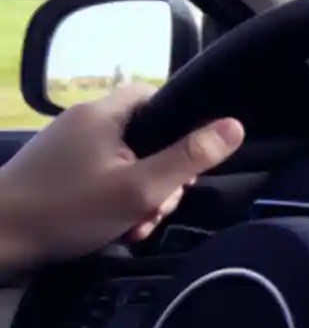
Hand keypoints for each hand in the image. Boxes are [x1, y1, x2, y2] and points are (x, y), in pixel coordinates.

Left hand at [0, 83, 243, 272]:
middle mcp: (84, 123)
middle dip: (162, 177)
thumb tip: (235, 126)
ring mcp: (66, 149)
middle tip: (157, 208)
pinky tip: (114, 230)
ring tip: (133, 227)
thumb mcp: (139, 189)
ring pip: (126, 165)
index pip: (157, 97)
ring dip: (140, 197)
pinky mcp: (55, 175)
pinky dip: (114, 203)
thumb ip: (189, 158)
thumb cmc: (65, 210)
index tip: (186, 165)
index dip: (182, 128)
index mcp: (104, 114)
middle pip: (146, 138)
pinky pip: (101, 180)